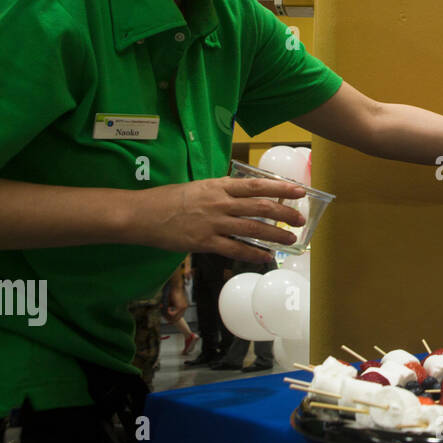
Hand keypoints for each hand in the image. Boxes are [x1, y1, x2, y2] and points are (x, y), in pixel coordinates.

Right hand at [133, 178, 307, 263]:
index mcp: (219, 186)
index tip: (299, 190)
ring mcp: (212, 223)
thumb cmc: (170, 199)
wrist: (142, 214)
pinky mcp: (203, 242)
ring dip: (275, 235)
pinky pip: (234, 249)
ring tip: (290, 239)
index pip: (257, 185)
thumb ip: (223, 191)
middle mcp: (219, 203)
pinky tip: (265, 257)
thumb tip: (246, 194)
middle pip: (260, 207)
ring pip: (252, 229)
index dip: (281, 187)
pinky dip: (253, 254)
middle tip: (300, 219)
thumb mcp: (200, 187)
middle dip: (284, 213)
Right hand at [164, 282, 188, 322]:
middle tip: (163, 316)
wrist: (176, 286)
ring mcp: (183, 308)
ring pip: (175, 317)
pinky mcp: (180, 307)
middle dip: (169, 319)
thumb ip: (167, 306)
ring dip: (168, 316)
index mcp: (184, 306)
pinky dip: (169, 313)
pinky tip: (167, 308)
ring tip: (164, 312)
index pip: (179, 316)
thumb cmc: (172, 292)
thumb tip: (161, 308)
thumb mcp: (170, 301)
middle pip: (177, 319)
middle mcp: (184, 308)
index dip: (172, 319)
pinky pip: (173, 314)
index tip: (167, 320)